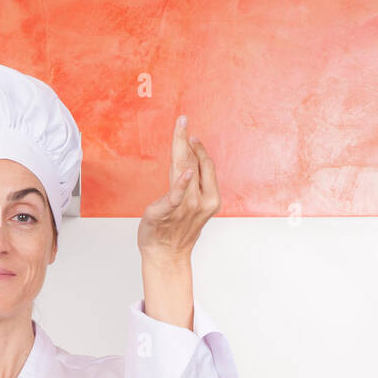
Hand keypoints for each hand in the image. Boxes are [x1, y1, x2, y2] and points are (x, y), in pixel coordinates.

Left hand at [136, 115, 220, 263]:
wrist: (166, 256)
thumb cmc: (177, 231)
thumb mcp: (192, 205)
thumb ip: (192, 184)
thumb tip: (190, 161)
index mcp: (211, 198)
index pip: (206, 165)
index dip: (198, 147)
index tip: (190, 132)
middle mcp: (201, 201)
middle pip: (196, 163)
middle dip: (189, 141)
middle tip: (183, 121)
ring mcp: (185, 207)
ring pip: (185, 171)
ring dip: (183, 150)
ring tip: (181, 131)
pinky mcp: (167, 212)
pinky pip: (176, 196)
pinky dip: (182, 183)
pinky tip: (187, 171)